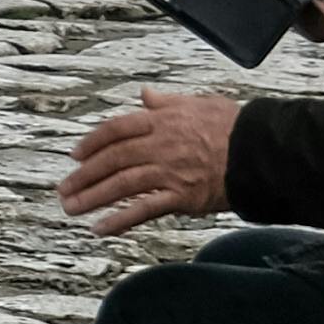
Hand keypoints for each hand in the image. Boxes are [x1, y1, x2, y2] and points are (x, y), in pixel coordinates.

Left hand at [61, 90, 236, 231]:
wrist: (259, 152)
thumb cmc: (232, 126)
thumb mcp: (197, 102)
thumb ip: (166, 101)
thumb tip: (145, 95)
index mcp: (161, 120)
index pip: (116, 129)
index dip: (92, 142)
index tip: (75, 155)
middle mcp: (160, 144)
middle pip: (112, 159)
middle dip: (84, 175)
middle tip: (64, 189)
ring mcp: (169, 171)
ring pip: (121, 184)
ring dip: (93, 197)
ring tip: (72, 208)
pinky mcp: (181, 197)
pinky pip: (144, 210)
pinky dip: (119, 220)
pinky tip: (100, 228)